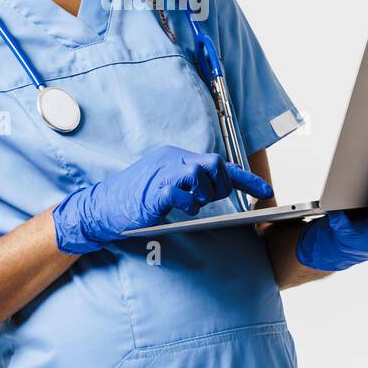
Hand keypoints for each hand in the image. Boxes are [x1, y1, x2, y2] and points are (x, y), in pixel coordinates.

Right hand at [53, 145, 273, 253]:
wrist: (101, 208)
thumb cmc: (135, 200)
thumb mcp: (167, 188)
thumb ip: (191, 186)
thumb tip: (218, 189)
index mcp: (176, 157)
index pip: (219, 163)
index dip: (245, 178)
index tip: (267, 191)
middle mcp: (171, 159)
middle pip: (214, 163)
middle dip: (221, 185)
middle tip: (210, 201)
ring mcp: (162, 173)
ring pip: (200, 172)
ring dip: (205, 194)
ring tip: (193, 205)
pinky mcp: (153, 192)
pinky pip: (181, 192)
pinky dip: (187, 204)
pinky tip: (182, 210)